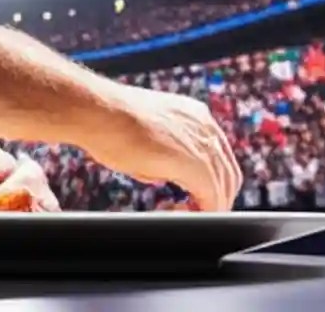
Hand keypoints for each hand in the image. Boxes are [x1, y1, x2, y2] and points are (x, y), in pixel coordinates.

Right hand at [85, 87, 240, 211]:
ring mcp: (204, 143)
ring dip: (207, 206)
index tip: (188, 196)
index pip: (218, 156)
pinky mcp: (196, 163)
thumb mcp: (145, 137)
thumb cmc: (108, 121)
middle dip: (214, 197)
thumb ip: (162, 156)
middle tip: (187, 211)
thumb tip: (163, 177)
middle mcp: (205, 126)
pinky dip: (202, 211)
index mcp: (195, 115)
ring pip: (225, 186)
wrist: (95, 112)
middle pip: (228, 173)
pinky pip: (213, 197)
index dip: (208, 181)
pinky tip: (179, 213)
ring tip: (179, 213)